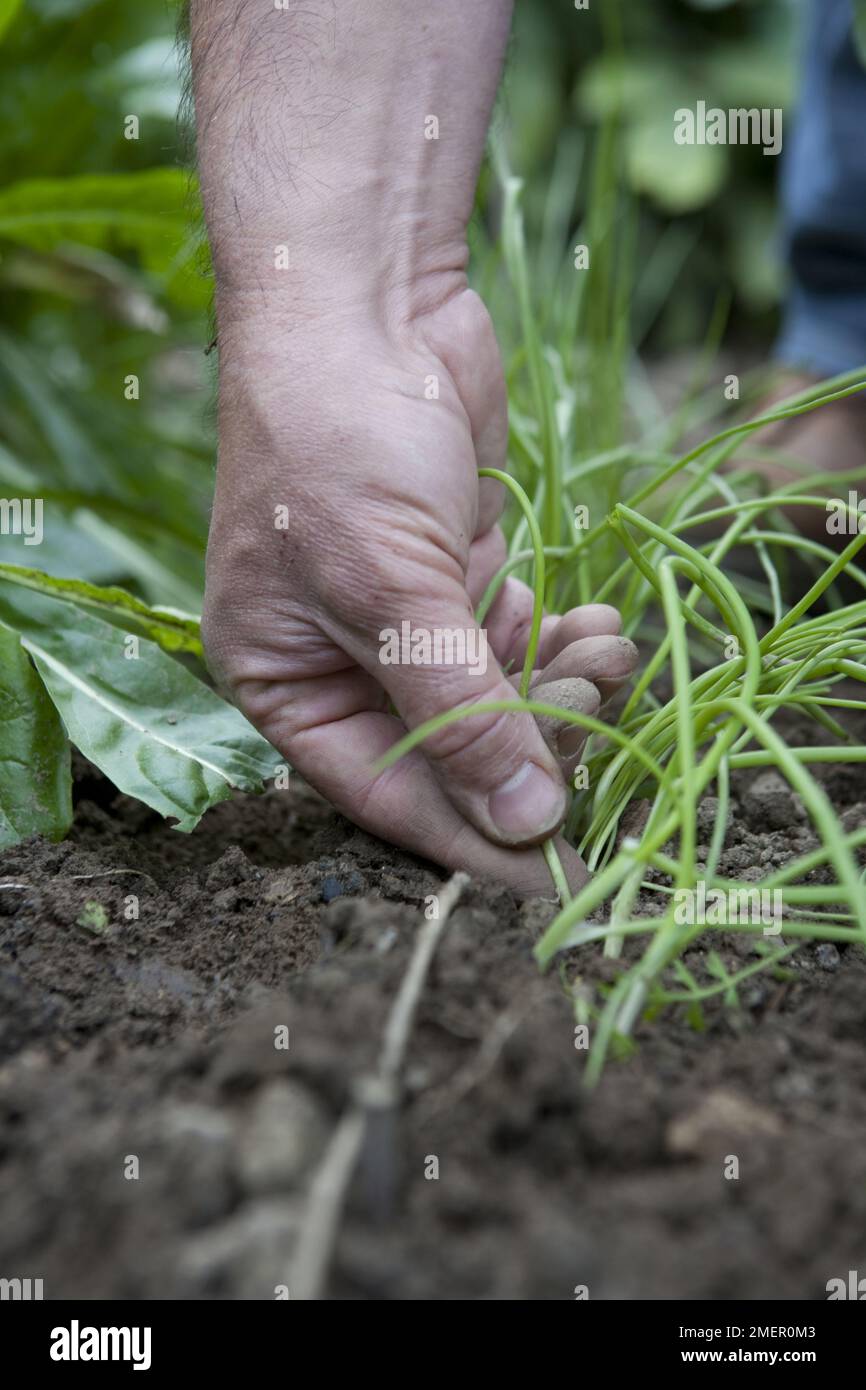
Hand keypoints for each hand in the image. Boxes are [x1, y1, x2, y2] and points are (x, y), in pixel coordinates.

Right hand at [203, 289, 637, 895]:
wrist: (361, 302)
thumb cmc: (337, 444)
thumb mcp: (390, 590)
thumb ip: (458, 714)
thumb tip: (527, 823)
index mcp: (283, 681)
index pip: (384, 791)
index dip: (471, 833)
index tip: (556, 869)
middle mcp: (338, 661)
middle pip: (450, 751)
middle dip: (532, 742)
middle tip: (599, 722)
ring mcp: (402, 617)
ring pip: (495, 698)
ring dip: (559, 690)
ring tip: (609, 654)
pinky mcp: (456, 572)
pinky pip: (515, 641)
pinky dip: (559, 642)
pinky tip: (597, 627)